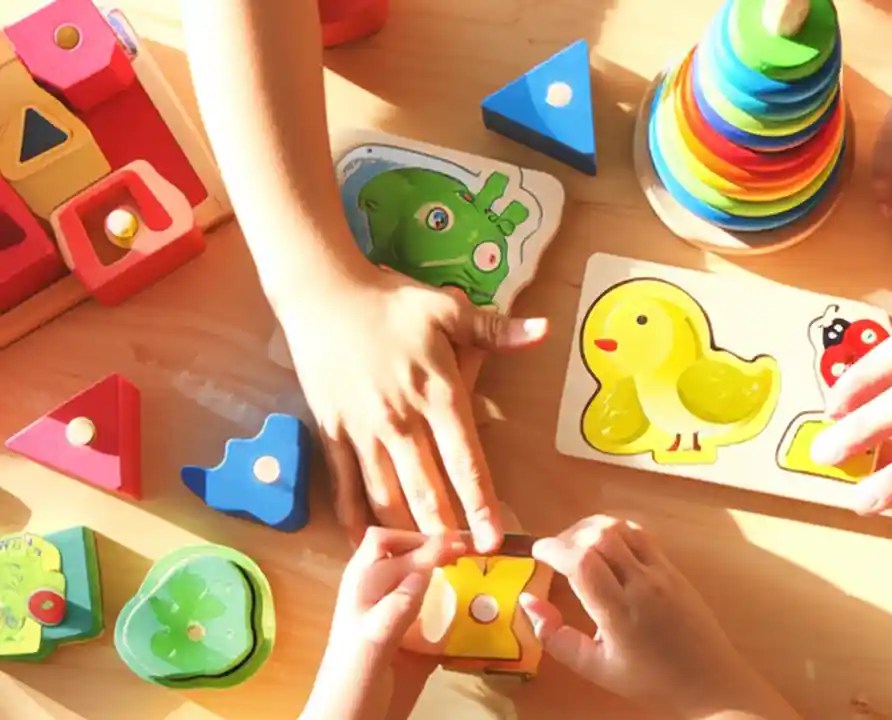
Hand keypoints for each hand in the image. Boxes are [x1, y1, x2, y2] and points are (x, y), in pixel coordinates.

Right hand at [277, 263, 547, 551]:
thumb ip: (495, 331)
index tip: (494, 538)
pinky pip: (345, 487)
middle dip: (447, 535)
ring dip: (407, 535)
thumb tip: (544, 330)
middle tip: (465, 565)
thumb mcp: (447, 309)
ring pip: (387, 497)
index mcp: (437, 394)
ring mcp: (363, 432)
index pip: (465, 460)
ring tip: (425, 566)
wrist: (321, 295)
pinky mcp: (332, 435)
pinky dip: (356, 520)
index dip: (480, 504)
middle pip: (427, 491)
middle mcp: (401, 422)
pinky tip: (368, 545)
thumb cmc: (390, 303)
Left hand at [303, 528, 469, 719]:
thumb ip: (394, 609)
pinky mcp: (422, 647)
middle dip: (442, 552)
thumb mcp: (370, 645)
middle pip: (415, 559)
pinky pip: (447, 622)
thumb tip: (425, 570)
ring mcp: (404, 621)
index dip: (422, 538)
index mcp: (363, 587)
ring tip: (487, 577)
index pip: (392, 545)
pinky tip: (484, 617)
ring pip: (433, 586)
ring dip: (457, 580)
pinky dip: (465, 616)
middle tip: (477, 554)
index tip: (460, 544)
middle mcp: (384, 597)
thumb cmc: (348, 687)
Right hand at [519, 516, 799, 719]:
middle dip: (568, 535)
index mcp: (619, 612)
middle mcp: (642, 584)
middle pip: (600, 535)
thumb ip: (557, 638)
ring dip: (592, 528)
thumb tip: (528, 602)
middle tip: (554, 552)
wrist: (709, 680)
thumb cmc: (649, 680)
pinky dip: (617, 531)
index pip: (581, 561)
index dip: (553, 548)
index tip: (536, 552)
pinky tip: (606, 547)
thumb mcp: (595, 668)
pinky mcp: (674, 568)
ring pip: (621, 528)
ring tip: (577, 546)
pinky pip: (642, 535)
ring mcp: (662, 572)